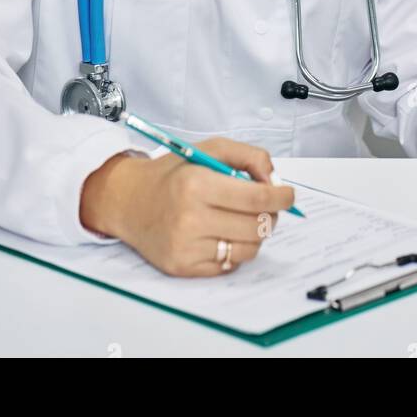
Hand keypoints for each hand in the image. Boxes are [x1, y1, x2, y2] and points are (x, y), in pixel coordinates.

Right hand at [79, 136, 295, 274]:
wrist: (128, 200)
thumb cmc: (172, 173)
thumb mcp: (208, 149)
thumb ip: (248, 156)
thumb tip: (275, 180)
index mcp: (198, 184)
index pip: (256, 198)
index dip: (281, 198)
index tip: (288, 195)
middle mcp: (190, 218)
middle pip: (256, 226)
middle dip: (271, 216)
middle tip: (267, 207)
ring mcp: (186, 247)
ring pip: (247, 250)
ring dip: (255, 235)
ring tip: (243, 220)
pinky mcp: (182, 267)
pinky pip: (228, 266)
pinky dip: (234, 250)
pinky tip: (222, 234)